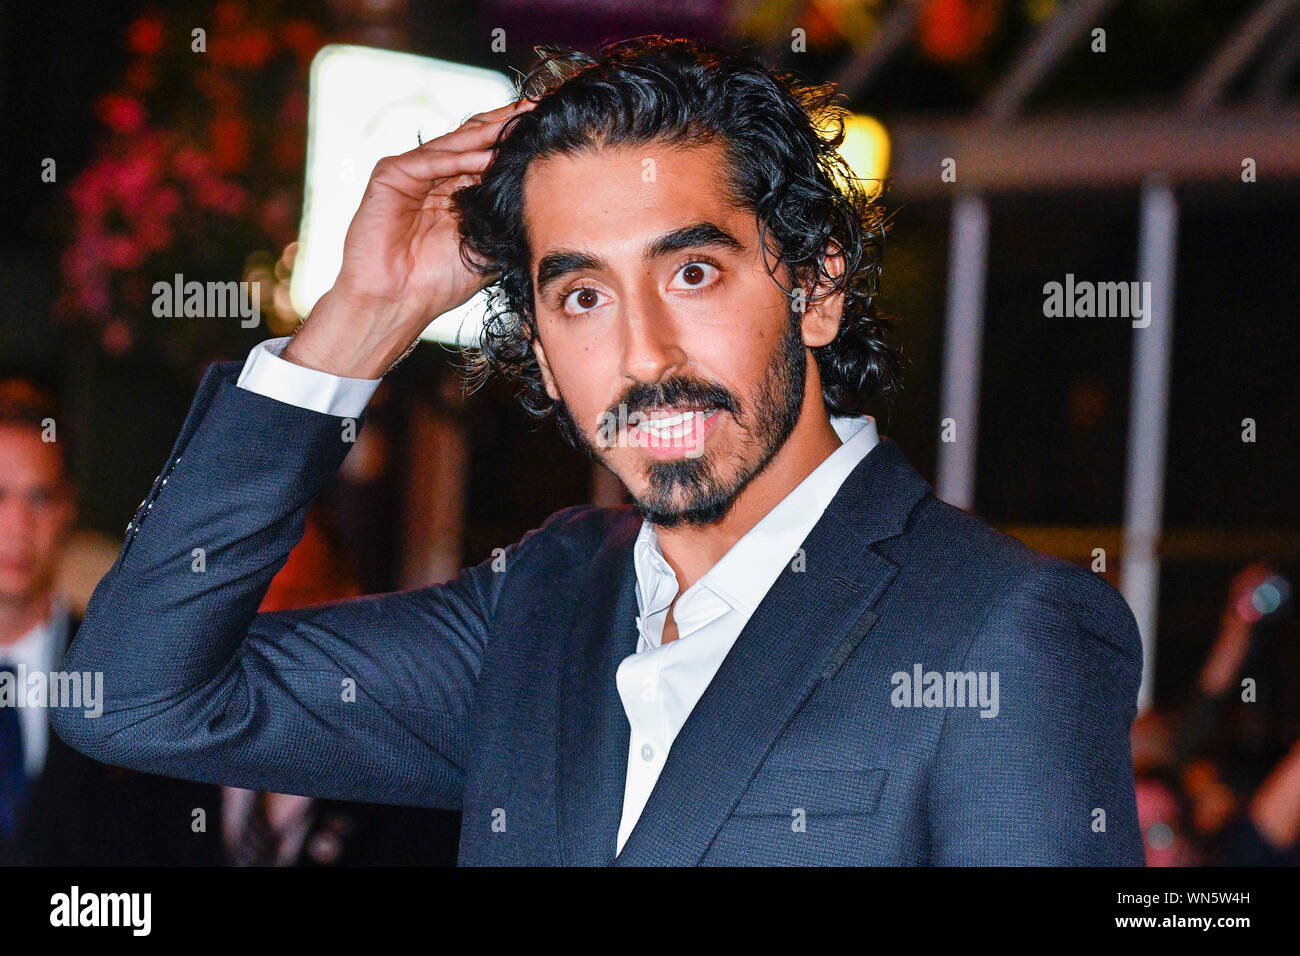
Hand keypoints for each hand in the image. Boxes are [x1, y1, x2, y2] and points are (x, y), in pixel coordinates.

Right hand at [283, 98, 535, 377]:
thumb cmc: (439, 281)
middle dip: (508, 122)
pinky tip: (486, 154)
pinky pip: (431, 159)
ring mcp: (413, 172)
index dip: (517, 140)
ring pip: (456, 142)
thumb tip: (544, 193)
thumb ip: (507, 215)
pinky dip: (458, 157)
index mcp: (457, 190)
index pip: (491, 154)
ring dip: (489, 131)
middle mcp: (436, 175)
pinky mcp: (391, 174)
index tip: (551, 126)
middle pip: (476, 138)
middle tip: (541, 104)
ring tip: (522, 117)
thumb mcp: (487, 245)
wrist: (397, 301)